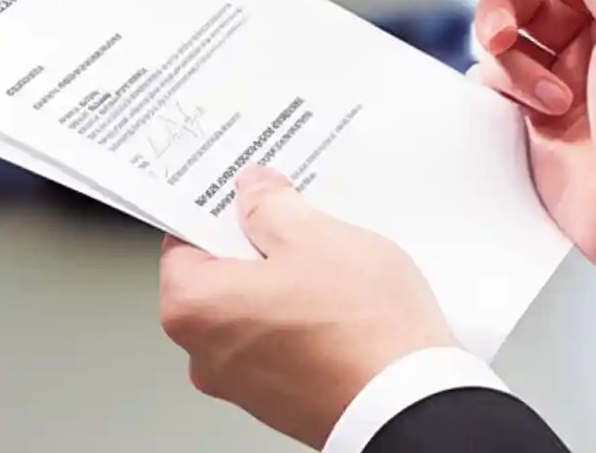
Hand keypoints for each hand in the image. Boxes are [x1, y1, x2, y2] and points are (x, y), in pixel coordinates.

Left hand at [158, 166, 454, 448]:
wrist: (410, 403)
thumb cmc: (359, 327)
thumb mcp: (312, 236)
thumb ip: (270, 206)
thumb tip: (253, 192)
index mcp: (194, 307)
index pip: (184, 240)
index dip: (222, 210)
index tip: (251, 194)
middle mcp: (205, 354)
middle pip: (221, 277)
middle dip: (259, 246)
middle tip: (302, 224)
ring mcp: (243, 384)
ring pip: (254, 309)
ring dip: (286, 283)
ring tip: (334, 268)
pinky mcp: (281, 400)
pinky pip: (280, 342)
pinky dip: (303, 319)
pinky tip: (343, 304)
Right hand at [462, 0, 595, 307]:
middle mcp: (590, 38)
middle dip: (504, 9)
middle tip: (499, 29)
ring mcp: (560, 76)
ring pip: (503, 38)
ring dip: (515, 62)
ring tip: (544, 93)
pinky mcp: (532, 114)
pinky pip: (494, 81)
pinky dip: (509, 91)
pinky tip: (540, 113)